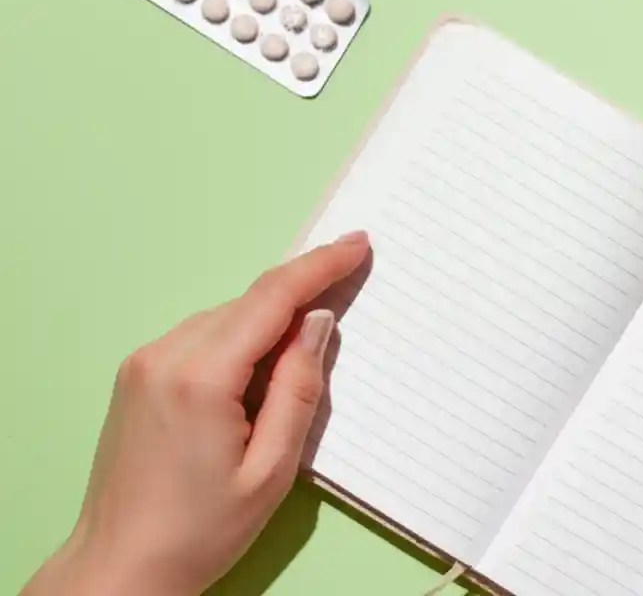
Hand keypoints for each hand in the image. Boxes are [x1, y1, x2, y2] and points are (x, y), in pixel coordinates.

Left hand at [22, 232, 369, 595]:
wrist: (119, 567)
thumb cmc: (201, 530)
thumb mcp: (272, 469)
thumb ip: (299, 388)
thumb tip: (318, 323)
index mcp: (200, 378)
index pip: (271, 299)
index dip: (319, 267)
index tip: (357, 243)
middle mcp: (164, 356)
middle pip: (248, 304)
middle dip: (300, 294)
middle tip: (351, 285)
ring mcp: (143, 363)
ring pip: (224, 318)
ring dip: (269, 321)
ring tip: (306, 349)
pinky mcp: (135, 376)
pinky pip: (201, 337)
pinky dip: (239, 339)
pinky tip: (260, 369)